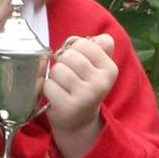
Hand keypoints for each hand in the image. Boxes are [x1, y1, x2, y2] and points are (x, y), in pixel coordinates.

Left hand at [44, 32, 116, 157]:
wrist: (79, 120)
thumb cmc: (84, 86)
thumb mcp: (96, 67)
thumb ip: (100, 48)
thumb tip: (103, 38)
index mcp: (110, 69)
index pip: (83, 43)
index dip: (73, 50)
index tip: (77, 63)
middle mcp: (101, 83)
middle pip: (69, 56)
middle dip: (62, 63)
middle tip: (68, 76)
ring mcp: (86, 96)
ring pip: (58, 70)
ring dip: (55, 77)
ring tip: (63, 86)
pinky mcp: (69, 107)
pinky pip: (49, 85)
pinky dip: (48, 89)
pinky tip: (57, 96)